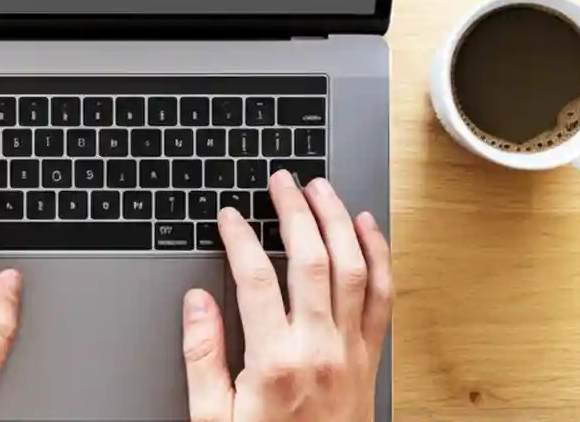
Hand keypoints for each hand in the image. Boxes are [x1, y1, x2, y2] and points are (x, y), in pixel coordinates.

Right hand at [181, 172, 393, 421]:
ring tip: (321, 189)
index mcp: (274, 362)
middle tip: (280, 181)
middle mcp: (318, 349)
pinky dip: (378, 255)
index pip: (255, 278)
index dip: (240, 238)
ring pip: (352, 267)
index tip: (229, 216)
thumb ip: (202, 356)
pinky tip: (366, 228)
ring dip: (337, 220)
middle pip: (310, 259)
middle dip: (294, 210)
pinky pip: (382, 295)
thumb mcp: (212, 418)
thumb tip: (196, 303)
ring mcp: (350, 351)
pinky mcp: (370, 358)